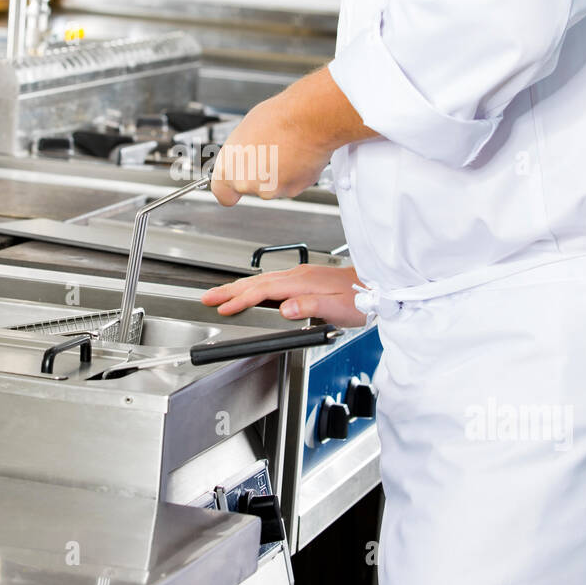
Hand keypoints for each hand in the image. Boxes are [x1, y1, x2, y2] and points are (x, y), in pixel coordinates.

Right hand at [201, 264, 367, 327]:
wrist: (377, 285)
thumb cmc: (360, 298)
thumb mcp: (338, 309)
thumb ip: (311, 307)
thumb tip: (286, 309)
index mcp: (302, 282)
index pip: (263, 291)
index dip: (241, 300)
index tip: (224, 308)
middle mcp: (298, 275)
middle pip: (256, 282)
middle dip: (229, 290)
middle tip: (208, 297)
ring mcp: (299, 275)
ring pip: (261, 280)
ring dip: (238, 287)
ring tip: (220, 294)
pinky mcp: (302, 278)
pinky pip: (269, 281)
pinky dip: (253, 286)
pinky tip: (249, 291)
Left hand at [210, 95, 329, 205]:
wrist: (307, 119)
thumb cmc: (278, 118)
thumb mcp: (244, 132)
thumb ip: (240, 154)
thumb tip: (243, 158)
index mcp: (229, 168)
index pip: (223, 193)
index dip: (231, 187)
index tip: (235, 185)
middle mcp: (247, 183)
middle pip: (250, 188)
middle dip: (258, 176)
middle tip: (267, 155)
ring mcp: (270, 190)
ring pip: (272, 187)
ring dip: (277, 174)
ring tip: (284, 151)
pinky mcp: (293, 191)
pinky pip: (291, 185)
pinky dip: (294, 175)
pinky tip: (296, 156)